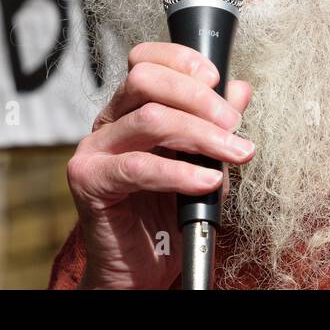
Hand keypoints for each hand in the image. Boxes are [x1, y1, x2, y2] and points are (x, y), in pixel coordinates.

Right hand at [65, 41, 253, 288]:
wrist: (144, 269)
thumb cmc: (169, 214)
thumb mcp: (204, 161)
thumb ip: (217, 124)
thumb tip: (240, 88)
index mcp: (130, 108)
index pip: (146, 60)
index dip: (182, 61)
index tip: (218, 80)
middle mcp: (108, 121)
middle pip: (146, 79)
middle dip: (199, 97)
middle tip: (234, 124)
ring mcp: (94, 149)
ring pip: (150, 118)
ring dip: (202, 134)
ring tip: (235, 154)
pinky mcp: (89, 180)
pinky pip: (139, 167)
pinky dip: (180, 172)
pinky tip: (206, 181)